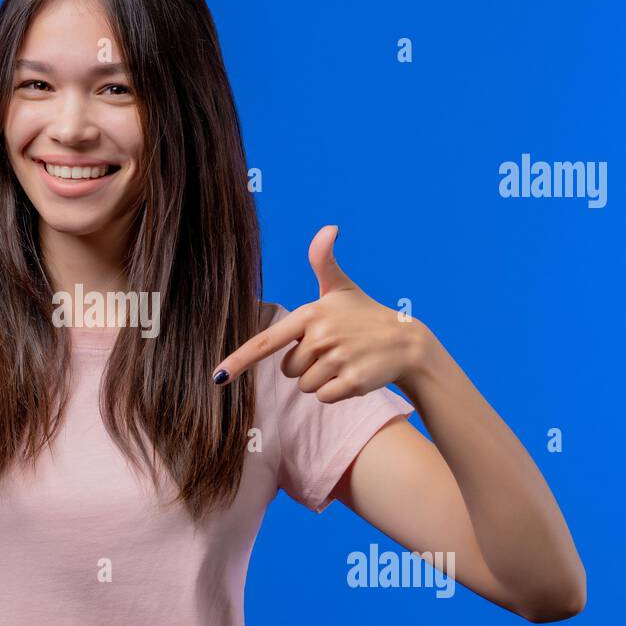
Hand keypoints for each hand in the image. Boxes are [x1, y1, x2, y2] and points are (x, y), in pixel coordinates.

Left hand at [211, 225, 423, 401]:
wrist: (407, 342)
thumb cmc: (365, 315)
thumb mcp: (342, 288)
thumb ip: (324, 261)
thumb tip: (328, 227)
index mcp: (311, 313)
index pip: (266, 341)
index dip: (239, 360)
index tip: (218, 376)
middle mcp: (322, 336)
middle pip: (288, 369)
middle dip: (306, 365)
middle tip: (332, 349)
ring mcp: (338, 360)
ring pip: (305, 386)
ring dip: (321, 379)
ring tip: (344, 360)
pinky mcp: (353, 382)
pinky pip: (324, 397)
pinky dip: (335, 392)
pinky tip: (353, 375)